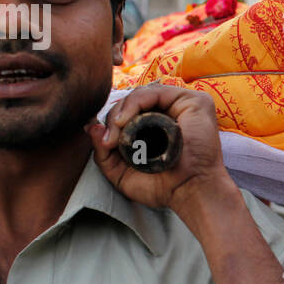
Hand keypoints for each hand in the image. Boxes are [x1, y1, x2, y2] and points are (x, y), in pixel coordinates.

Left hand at [89, 84, 233, 212]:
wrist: (189, 192)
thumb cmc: (164, 187)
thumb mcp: (122, 173)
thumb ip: (104, 153)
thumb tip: (90, 127)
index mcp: (161, 125)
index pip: (131, 112)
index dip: (113, 122)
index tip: (103, 141)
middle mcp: (173, 112)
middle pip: (134, 101)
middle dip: (114, 117)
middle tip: (109, 141)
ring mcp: (183, 104)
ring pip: (142, 95)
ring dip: (121, 111)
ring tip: (116, 131)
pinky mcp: (193, 100)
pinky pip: (155, 92)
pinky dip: (135, 103)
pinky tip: (126, 121)